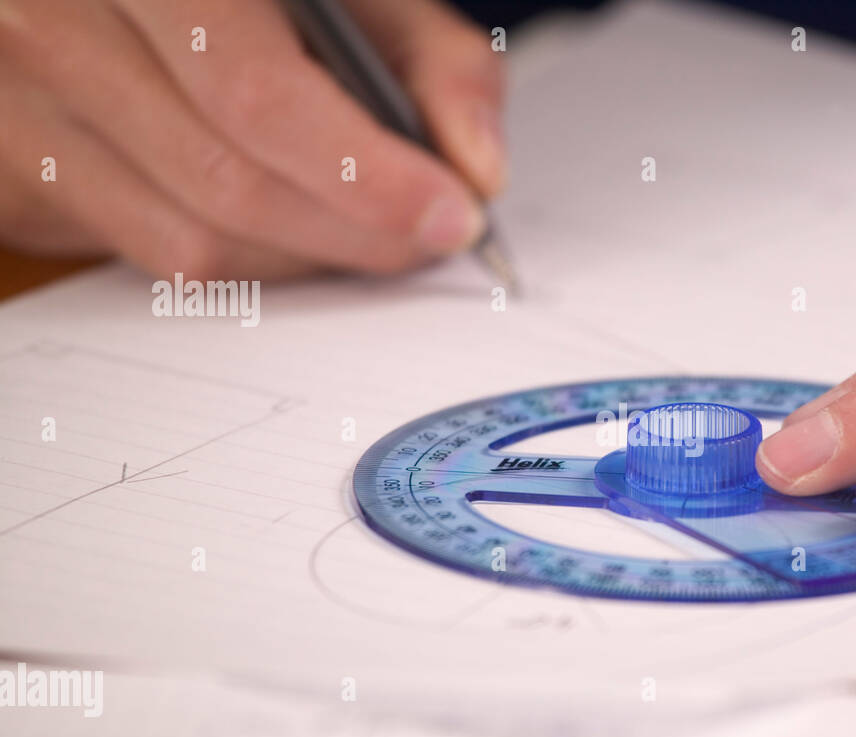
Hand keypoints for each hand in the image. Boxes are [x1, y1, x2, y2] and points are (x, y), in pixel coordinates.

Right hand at [0, 0, 503, 278]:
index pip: (257, 95)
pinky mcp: (15, 175)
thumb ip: (436, 65)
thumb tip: (479, 172)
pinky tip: (286, 223)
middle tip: (430, 234)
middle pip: (233, 187)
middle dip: (357, 233)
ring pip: (195, 243)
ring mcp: (20, 104)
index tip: (451, 214)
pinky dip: (249, 262)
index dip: (367, 175)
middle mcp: (56, 23)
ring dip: (307, 257)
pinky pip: (155, 261)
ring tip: (363, 224)